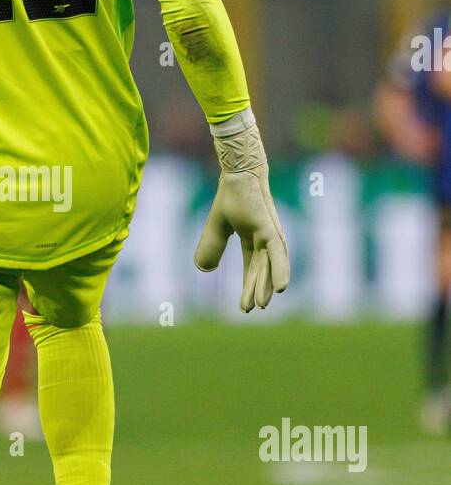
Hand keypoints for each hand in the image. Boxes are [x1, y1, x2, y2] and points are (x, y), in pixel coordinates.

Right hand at [194, 117, 288, 311]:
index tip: (244, 306)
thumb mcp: (217, 227)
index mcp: (252, 238)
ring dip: (266, 285)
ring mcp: (269, 235)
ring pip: (269, 266)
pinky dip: (279, 271)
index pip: (251, 267)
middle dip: (256, 290)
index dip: (247, 286)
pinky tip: (280, 289)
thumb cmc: (231, 196)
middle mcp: (265, 239)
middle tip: (253, 309)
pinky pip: (276, 255)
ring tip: (263, 305)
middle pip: (261, 270)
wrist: (238, 174)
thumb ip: (211, 246)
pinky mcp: (270, 230)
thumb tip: (203, 269)